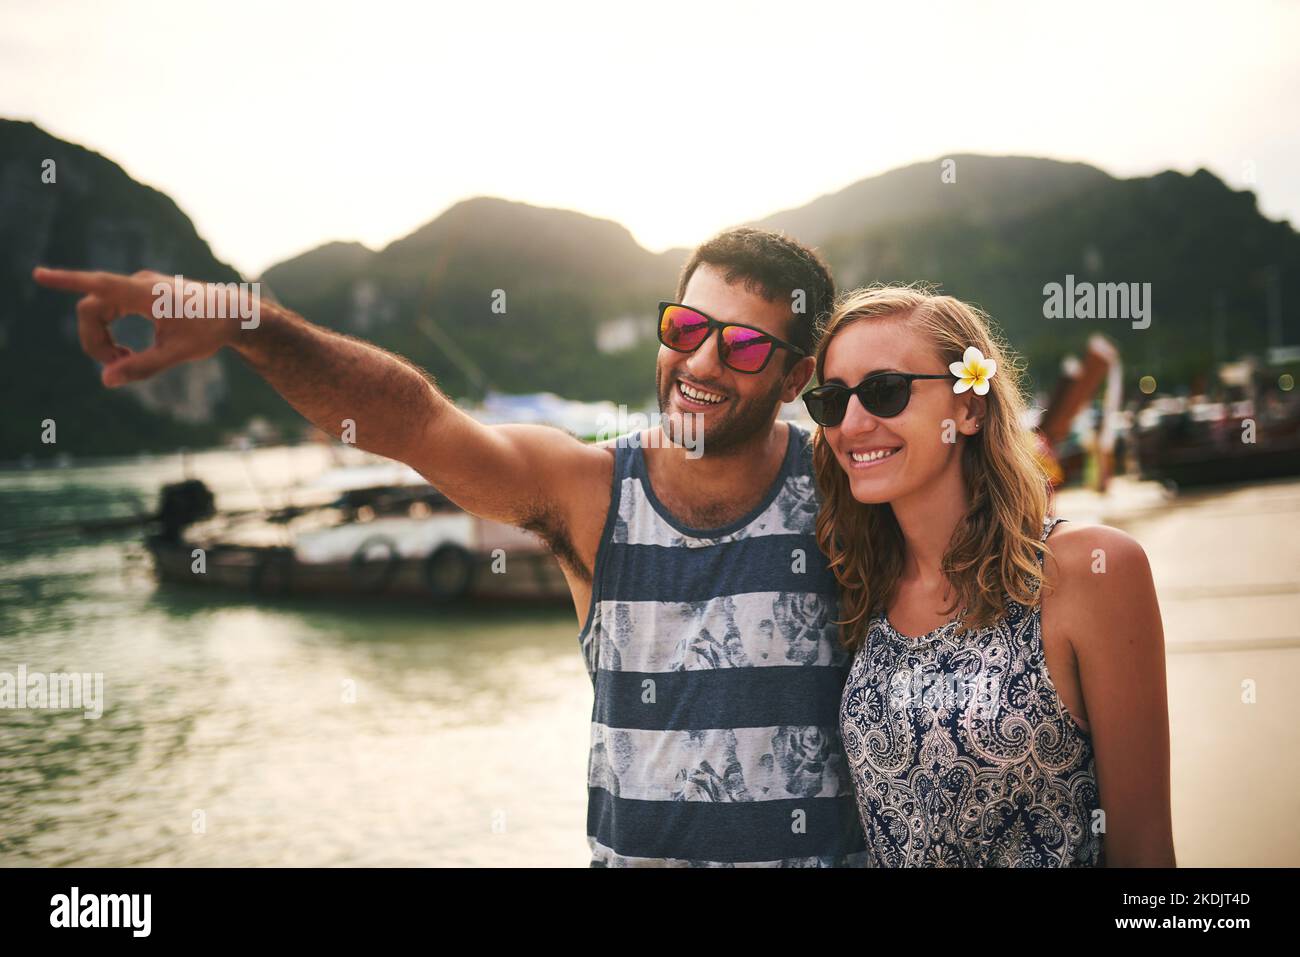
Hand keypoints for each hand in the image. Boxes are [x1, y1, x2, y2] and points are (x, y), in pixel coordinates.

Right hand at [32, 268, 247, 386]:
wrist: (235, 314)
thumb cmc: (210, 331)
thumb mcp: (178, 354)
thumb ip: (142, 367)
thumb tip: (106, 380)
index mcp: (144, 293)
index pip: (97, 284)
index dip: (66, 281)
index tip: (40, 275)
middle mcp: (138, 284)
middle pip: (92, 309)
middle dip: (94, 340)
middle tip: (116, 365)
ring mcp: (140, 286)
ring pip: (101, 310)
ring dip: (103, 337)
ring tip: (124, 360)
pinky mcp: (144, 292)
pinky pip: (113, 308)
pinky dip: (112, 330)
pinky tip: (126, 352)